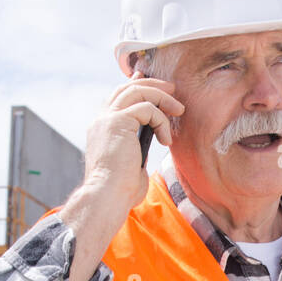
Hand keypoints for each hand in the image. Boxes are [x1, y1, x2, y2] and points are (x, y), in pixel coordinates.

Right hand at [82, 76, 184, 214]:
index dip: (136, 86)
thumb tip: (153, 141)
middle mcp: (102, 120)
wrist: (107, 197)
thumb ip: (138, 147)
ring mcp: (108, 119)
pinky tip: (166, 140)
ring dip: (162, 98)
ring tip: (179, 109)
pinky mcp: (119, 121)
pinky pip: (147, 108)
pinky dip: (161, 121)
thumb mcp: (132, 163)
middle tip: (172, 90)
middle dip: (152, 85)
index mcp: (103, 129)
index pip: (118, 98)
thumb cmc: (121, 190)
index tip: (153, 84)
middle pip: (127, 88)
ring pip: (138, 92)